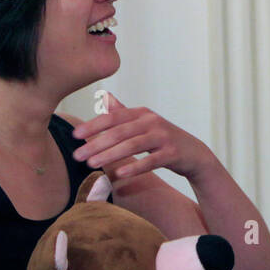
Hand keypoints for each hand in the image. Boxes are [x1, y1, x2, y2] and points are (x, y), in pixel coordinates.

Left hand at [71, 93, 216, 180]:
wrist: (194, 154)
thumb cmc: (163, 139)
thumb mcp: (144, 123)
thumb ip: (123, 112)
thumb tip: (103, 95)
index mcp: (141, 113)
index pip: (113, 117)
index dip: (93, 125)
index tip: (75, 135)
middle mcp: (152, 121)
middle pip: (120, 132)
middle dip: (96, 143)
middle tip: (77, 156)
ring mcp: (164, 137)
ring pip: (133, 145)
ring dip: (110, 155)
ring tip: (91, 165)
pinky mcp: (172, 153)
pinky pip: (151, 160)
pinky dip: (135, 166)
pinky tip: (119, 174)